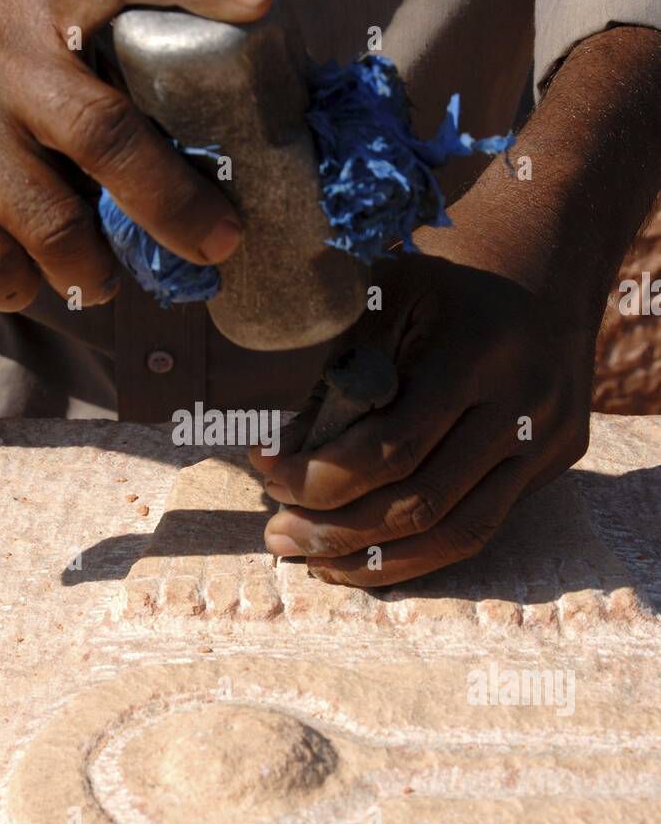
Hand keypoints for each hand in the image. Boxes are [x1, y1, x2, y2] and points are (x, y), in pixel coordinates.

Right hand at [0, 0, 272, 308]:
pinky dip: (26, 286)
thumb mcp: (29, 23)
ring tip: (103, 278)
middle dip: (174, 203)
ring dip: (95, 268)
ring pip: (52, 221)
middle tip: (219, 242)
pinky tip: (31, 280)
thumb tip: (220, 153)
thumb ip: (106, 58)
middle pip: (104, 133)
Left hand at [252, 241, 592, 586]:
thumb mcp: (384, 297)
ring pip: (458, 533)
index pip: (391, 447)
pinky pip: (482, 528)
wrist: (545, 261)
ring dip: (375, 559)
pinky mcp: (557, 463)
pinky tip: (365, 557)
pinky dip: (419, 553)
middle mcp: (525, 403)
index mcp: (477, 351)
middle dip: (335, 527)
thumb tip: (282, 454)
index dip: (320, 475)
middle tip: (276, 535)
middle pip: (421, 501)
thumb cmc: (444, 280)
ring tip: (312, 561)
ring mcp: (549, 439)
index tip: (266, 469)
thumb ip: (337, 375)